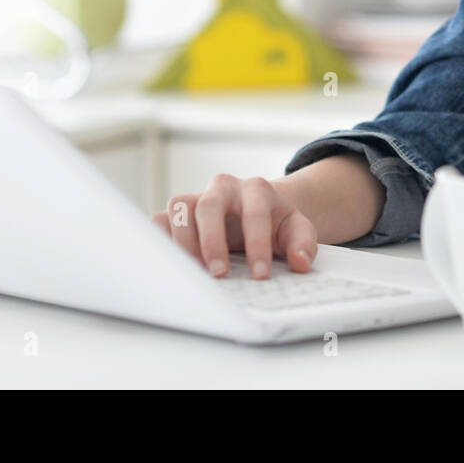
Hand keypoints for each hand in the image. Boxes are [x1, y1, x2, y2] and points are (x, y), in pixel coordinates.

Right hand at [152, 174, 318, 278]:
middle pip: (210, 205)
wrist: (260, 212)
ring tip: (192, 270)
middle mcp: (223, 188)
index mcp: (256, 189)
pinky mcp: (179, 212)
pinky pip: (159, 219)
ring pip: (179, 207)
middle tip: (219, 273)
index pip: (255, 213)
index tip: (260, 275)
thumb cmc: (276, 223)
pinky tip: (168, 263)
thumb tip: (300, 262)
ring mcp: (198, 197)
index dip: (257, 244)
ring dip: (182, 240)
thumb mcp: (297, 230)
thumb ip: (303, 243)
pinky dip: (159, 239)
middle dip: (213, 241)